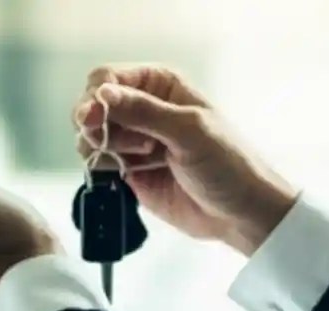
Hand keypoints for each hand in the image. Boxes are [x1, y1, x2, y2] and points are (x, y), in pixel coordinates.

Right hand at [73, 65, 297, 254]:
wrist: (239, 213)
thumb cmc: (227, 163)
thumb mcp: (188, 131)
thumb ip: (143, 112)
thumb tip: (100, 94)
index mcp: (160, 86)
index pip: (107, 78)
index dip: (95, 96)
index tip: (94, 117)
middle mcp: (143, 109)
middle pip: (91, 106)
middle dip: (96, 125)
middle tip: (122, 144)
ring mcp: (133, 141)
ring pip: (89, 136)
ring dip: (102, 149)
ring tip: (143, 160)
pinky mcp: (128, 171)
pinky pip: (97, 164)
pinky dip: (102, 169)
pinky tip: (127, 174)